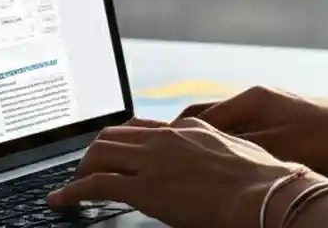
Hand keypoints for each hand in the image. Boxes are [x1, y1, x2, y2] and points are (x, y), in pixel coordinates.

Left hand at [47, 117, 318, 227]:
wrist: (266, 195)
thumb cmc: (265, 183)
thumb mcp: (241, 156)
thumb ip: (220, 154)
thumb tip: (218, 168)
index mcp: (192, 129)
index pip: (146, 127)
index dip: (125, 139)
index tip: (116, 150)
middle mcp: (168, 137)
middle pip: (117, 134)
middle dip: (97, 151)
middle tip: (89, 169)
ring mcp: (154, 161)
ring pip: (100, 152)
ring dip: (82, 168)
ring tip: (73, 186)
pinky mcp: (145, 188)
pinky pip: (96, 185)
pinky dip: (72, 191)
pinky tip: (62, 200)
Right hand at [177, 86, 327, 174]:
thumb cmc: (326, 139)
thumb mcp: (273, 149)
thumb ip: (235, 148)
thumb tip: (199, 150)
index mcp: (252, 99)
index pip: (199, 116)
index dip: (175, 134)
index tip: (158, 148)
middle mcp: (261, 96)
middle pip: (212, 115)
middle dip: (188, 134)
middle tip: (169, 153)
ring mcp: (276, 105)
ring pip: (232, 122)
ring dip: (215, 139)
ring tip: (199, 160)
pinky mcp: (291, 117)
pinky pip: (252, 128)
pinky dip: (237, 142)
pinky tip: (239, 159)